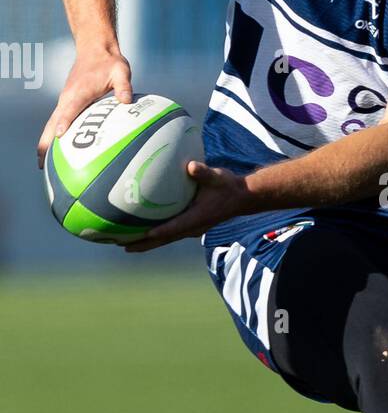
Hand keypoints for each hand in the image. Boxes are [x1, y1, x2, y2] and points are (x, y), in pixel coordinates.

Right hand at [37, 45, 131, 167]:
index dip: (64, 122)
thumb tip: (126, 100)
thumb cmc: (109, 62)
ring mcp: (65, 100)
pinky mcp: (68, 102)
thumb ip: (124, 86)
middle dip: (46, 142)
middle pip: (53, 122)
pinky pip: (57, 121)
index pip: (69, 109)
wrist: (95, 49)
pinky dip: (52, 134)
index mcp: (79, 92)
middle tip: (41, 162)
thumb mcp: (121, 71)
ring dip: (46, 141)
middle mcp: (67, 98)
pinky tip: (55, 150)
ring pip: (52, 123)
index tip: (58, 135)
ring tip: (42, 162)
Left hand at [124, 160, 251, 251]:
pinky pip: (169, 232)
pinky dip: (155, 235)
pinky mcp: (190, 225)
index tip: (142, 235)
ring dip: (147, 243)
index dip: (158, 232)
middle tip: (123, 246)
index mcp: (197, 218)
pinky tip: (142, 231)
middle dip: (144, 244)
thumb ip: (204, 172)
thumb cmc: (228, 186)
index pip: (174, 227)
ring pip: (165, 239)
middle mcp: (192, 227)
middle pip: (164, 239)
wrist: (241, 197)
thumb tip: (191, 166)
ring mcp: (191, 228)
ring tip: (126, 244)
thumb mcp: (217, 177)